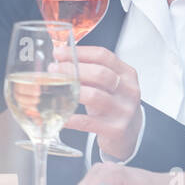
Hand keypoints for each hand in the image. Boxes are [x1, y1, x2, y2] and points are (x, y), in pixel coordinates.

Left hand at [56, 45, 142, 160]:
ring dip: (71, 90)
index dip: (80, 52)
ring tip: (55, 87)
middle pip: (100, 74)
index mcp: (127, 74)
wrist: (130, 132)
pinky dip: (71, 118)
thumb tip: (61, 60)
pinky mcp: (115, 130)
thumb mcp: (108, 85)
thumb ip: (91, 72)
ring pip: (94, 96)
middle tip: (54, 68)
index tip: (60, 52)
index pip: (103, 56)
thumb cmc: (113, 104)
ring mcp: (123, 111)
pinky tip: (61, 115)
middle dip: (73, 69)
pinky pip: (87, 122)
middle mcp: (128, 91)